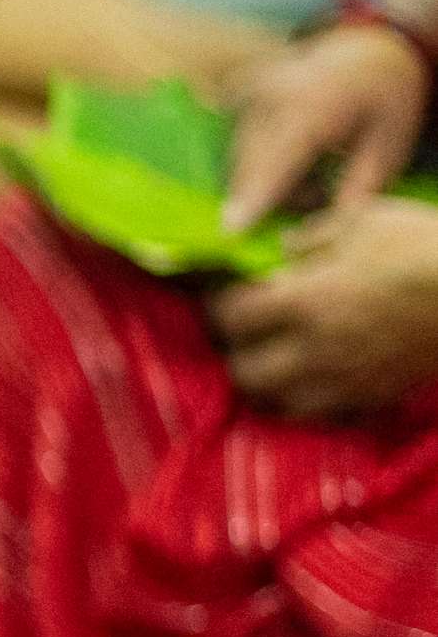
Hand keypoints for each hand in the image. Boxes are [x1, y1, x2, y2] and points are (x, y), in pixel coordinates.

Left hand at [206, 197, 437, 422]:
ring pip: (280, 403)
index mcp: (306, 302)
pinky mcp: (378, 397)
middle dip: (239, 352)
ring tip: (280, 361)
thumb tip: (284, 250)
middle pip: (245, 372)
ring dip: (271, 384)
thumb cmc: (427, 248)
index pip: (231, 317)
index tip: (229, 294)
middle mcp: (317, 350)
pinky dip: (311, 403)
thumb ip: (314, 236)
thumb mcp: (367, 221)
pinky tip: (320, 379)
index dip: (220, 305)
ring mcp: (348, 380)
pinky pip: (326, 415)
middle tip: (250, 333)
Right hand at [220, 20, 430, 233]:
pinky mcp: (240, 93)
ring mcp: (253, 89)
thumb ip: (361, 183)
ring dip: (266, 179)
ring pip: (241, 154)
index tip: (232, 228)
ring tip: (314, 178)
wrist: (366, 51)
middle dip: (271, 194)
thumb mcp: (390, 141)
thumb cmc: (384, 99)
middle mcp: (275, 91)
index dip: (257, 193)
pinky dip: (260, 163)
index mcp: (318, 100)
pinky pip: (239, 142)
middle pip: (254, 160)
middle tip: (315, 198)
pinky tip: (295, 160)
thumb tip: (333, 223)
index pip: (280, 155)